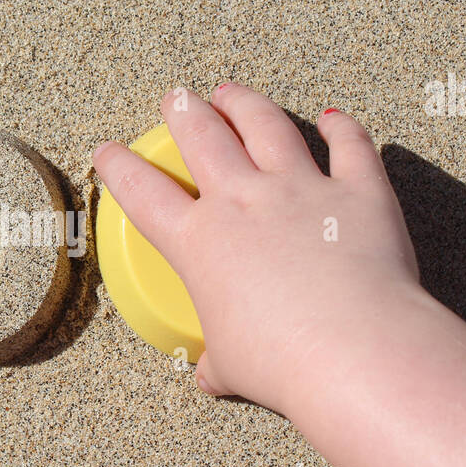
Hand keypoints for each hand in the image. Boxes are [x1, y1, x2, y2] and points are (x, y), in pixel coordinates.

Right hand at [93, 84, 424, 413]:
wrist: (353, 350)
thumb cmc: (283, 363)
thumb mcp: (232, 367)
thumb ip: (217, 361)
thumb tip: (211, 375)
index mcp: (199, 243)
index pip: (142, 193)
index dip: (119, 168)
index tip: (108, 153)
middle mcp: (244, 201)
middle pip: (202, 136)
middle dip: (183, 111)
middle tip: (176, 98)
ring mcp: (301, 188)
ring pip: (264, 125)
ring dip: (244, 103)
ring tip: (231, 92)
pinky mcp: (357, 191)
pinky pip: (348, 146)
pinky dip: (341, 128)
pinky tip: (333, 117)